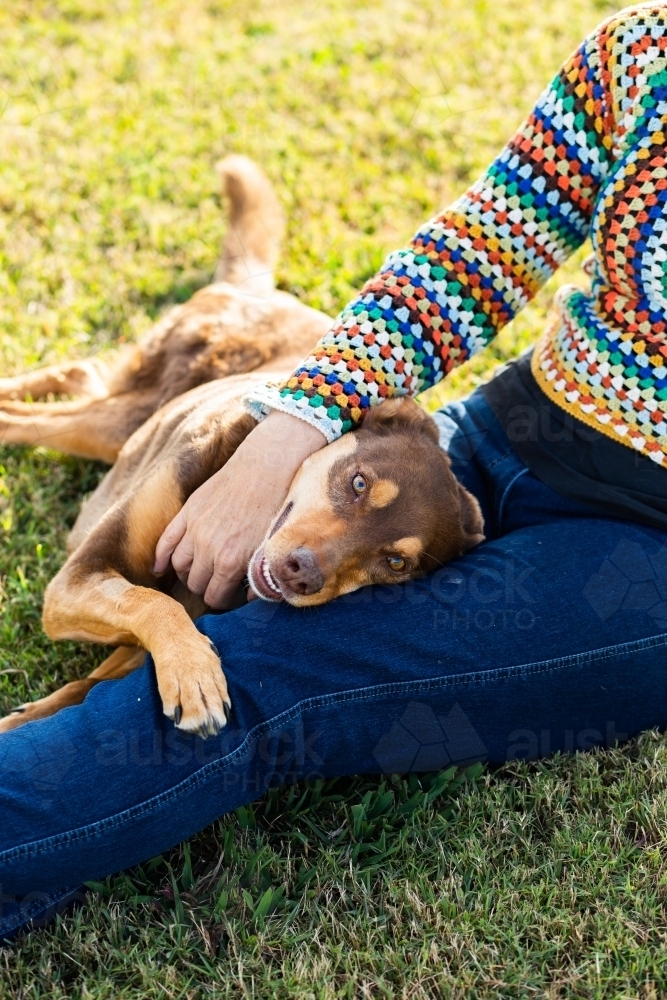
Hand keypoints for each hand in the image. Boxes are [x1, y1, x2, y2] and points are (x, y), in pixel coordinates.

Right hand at [153, 410, 325, 607]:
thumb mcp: (274, 548)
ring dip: (187, 574)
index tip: (231, 598)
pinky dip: (160, 557)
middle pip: (195, 584)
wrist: (267, 467)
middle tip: (218, 585)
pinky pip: (165, 541)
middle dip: (206, 589)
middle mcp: (207, 548)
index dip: (223, 602)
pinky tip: (159, 569)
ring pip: (178, 565)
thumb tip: (250, 596)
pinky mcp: (188, 512)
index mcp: (231, 562)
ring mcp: (194, 529)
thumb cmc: (277, 507)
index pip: (214, 597)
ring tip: (199, 575)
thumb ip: (261, 576)